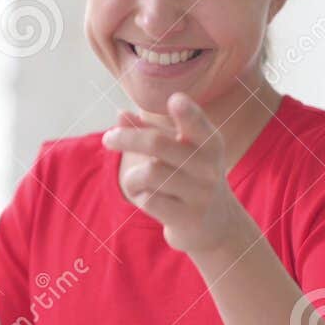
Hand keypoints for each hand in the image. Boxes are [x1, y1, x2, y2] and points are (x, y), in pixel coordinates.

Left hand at [101, 92, 252, 254]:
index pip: (198, 124)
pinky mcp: (187, 217)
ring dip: (132, 177)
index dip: (188, 112)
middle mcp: (209, 166)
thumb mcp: (179, 153)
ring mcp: (200, 193)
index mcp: (209, 143)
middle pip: (158, 144)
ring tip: (133, 182)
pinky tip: (145, 198)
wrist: (217, 226)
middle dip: (127, 138)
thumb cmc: (189, 178)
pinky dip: (139, 196)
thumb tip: (120, 113)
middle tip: (108, 138)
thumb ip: (150, 132)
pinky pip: (149, 199)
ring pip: (149, 173)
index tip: (174, 99)